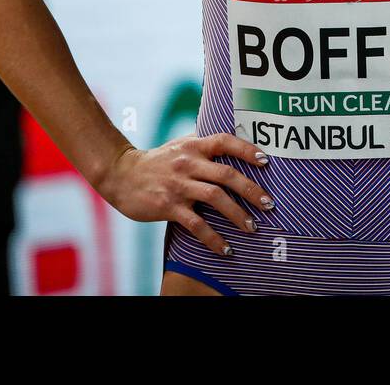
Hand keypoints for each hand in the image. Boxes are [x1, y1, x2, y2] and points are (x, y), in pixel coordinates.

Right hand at [94, 133, 274, 256]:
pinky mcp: (168, 206)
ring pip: (215, 198)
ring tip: (253, 227)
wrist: (121, 174)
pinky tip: (226, 249)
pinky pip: (196, 224)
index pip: (225, 141)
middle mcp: (188, 163)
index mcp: (194, 146)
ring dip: (237, 214)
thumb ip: (204, 144)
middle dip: (251, 190)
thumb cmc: (158, 160)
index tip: (266, 161)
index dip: (247, 149)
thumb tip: (234, 142)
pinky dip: (213, 238)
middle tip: (269, 204)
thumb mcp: (180, 145)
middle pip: (226, 174)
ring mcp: (178, 185)